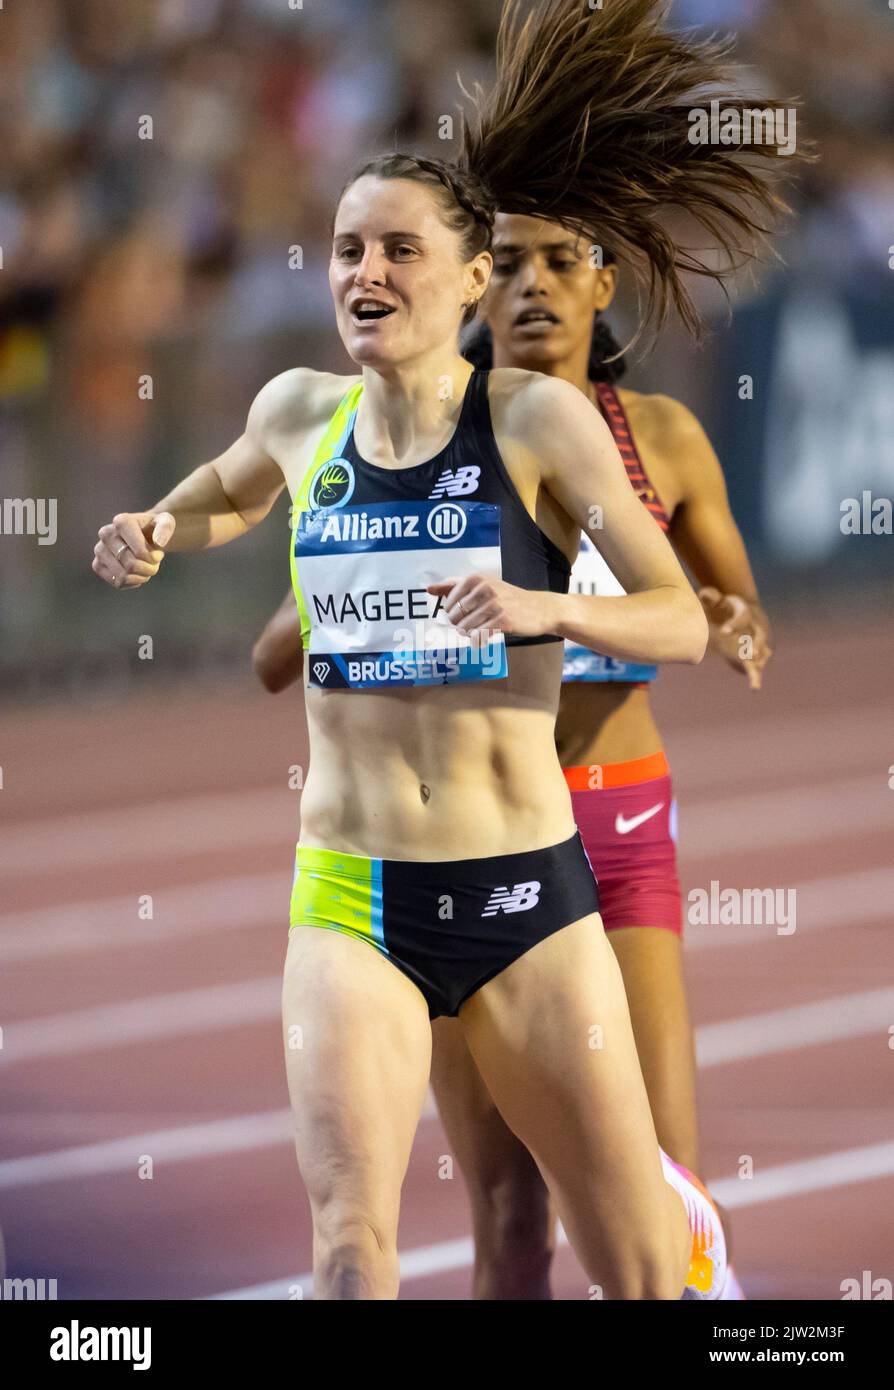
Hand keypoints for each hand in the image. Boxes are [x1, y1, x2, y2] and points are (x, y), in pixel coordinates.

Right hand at [92, 511, 175, 589]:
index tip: (159, 553)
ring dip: (141, 577)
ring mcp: (99, 550)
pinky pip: (117, 582)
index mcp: (121, 521)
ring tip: (147, 568)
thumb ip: (165, 528)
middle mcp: (105, 534)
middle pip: (131, 565)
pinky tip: (138, 573)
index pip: (140, 552)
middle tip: (155, 563)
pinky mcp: (97, 565)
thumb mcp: (166, 522)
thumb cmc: (154, 528)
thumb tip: (159, 542)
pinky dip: (132, 582)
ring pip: (123, 576)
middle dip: (149, 569)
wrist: (143, 535)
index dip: (154, 558)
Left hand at [427, 574, 555, 638]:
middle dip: (459, 624)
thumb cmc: (508, 598)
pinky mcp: (503, 621)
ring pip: (465, 627)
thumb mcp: (483, 585)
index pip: (449, 600)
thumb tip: (429, 589)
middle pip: (455, 615)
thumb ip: (455, 585)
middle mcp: (485, 589)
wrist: (540, 609)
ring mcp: (495, 605)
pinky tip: (487, 634)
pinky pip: (479, 635)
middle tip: (473, 622)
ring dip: (469, 632)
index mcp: (477, 578)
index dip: (451, 612)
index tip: (461, 613)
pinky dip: (480, 638)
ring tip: (481, 628)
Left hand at [698, 587, 772, 689]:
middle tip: (751, 654)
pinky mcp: (753, 652)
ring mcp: (757, 640)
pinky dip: (755, 675)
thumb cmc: (723, 605)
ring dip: (759, 661)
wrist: (738, 611)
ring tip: (755, 674)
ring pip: (763, 651)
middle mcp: (755, 626)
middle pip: (760, 635)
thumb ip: (710, 596)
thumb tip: (704, 594)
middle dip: (756, 645)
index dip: (734, 624)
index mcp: (745, 611)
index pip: (742, 617)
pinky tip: (754, 688)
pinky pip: (757, 664)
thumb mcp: (715, 598)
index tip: (724, 631)